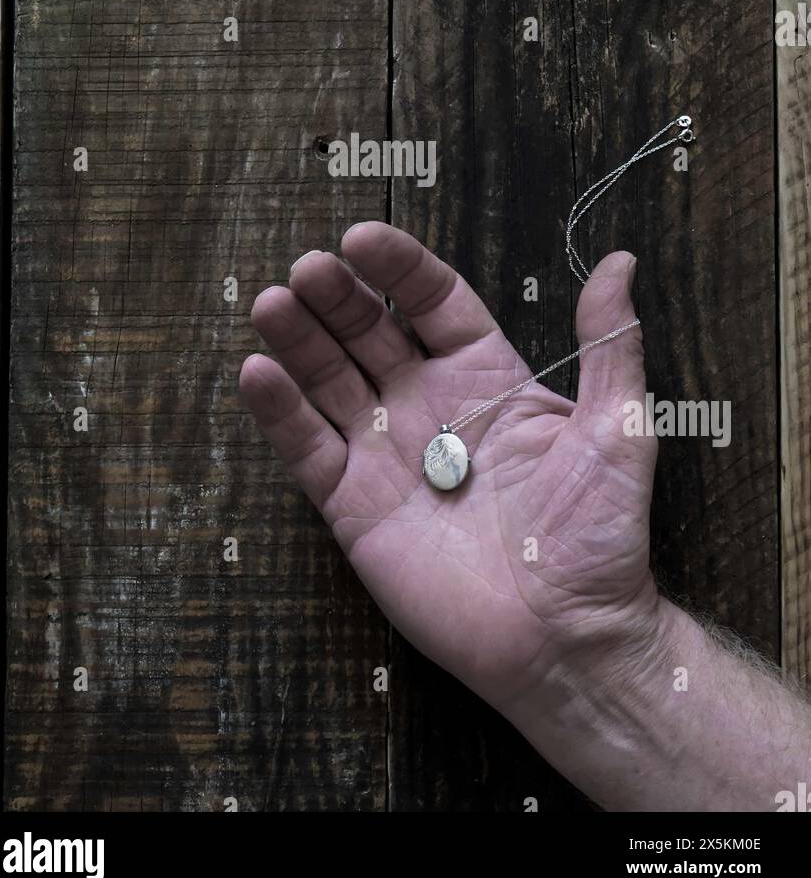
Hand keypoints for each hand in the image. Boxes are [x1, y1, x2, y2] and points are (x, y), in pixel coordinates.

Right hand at [239, 222, 659, 724]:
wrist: (566, 639)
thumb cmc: (599, 536)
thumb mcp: (619, 428)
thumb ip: (609, 343)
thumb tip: (620, 261)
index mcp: (485, 378)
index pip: (432, 303)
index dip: (398, 269)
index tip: (362, 238)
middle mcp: (428, 406)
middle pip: (369, 333)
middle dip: (337, 298)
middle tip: (308, 270)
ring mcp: (386, 454)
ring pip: (328, 381)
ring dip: (298, 340)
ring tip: (272, 304)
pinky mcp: (354, 505)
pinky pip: (308, 450)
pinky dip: (279, 413)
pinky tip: (257, 372)